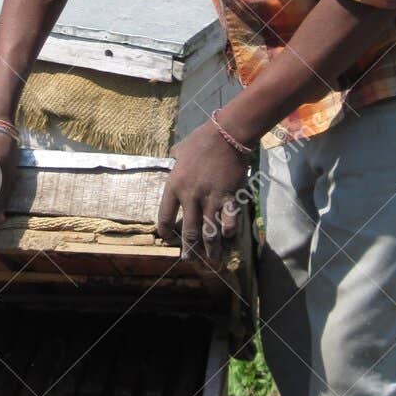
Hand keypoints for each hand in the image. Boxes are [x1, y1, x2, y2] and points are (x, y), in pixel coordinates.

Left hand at [155, 120, 249, 262]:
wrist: (228, 134)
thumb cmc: (202, 139)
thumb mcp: (180, 149)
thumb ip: (175, 158)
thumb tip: (173, 157)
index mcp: (174, 186)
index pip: (165, 217)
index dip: (166, 232)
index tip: (168, 239)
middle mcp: (191, 196)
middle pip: (189, 231)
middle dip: (190, 249)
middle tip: (191, 260)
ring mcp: (211, 198)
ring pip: (210, 231)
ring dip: (211, 248)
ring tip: (212, 260)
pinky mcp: (230, 197)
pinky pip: (229, 220)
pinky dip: (229, 230)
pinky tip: (229, 236)